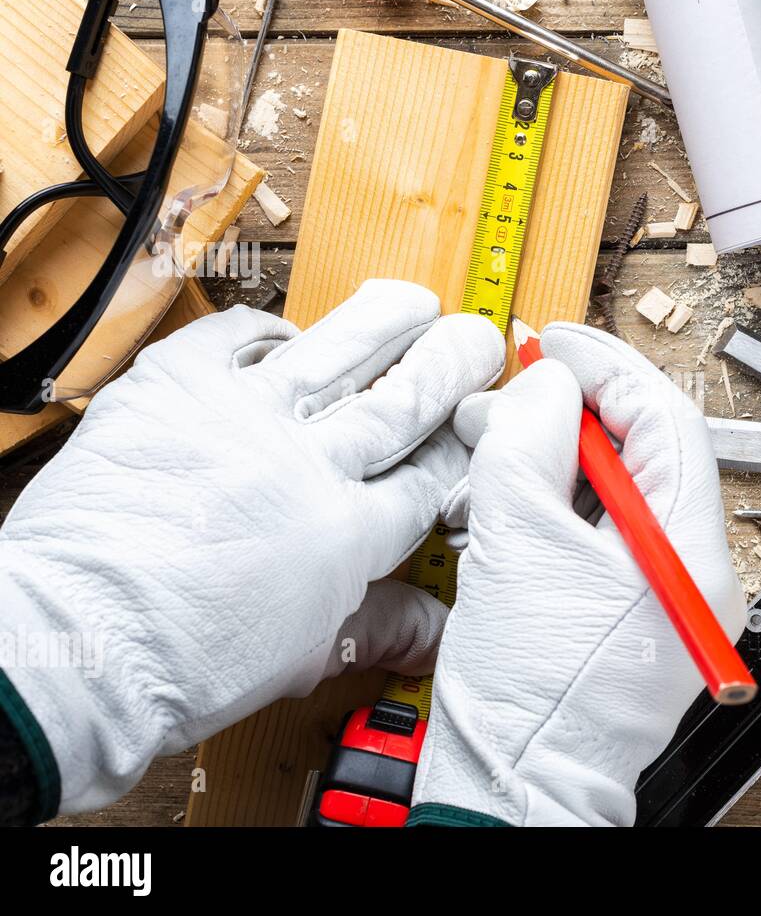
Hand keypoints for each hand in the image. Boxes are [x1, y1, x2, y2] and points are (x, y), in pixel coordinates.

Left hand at [0, 280, 502, 813]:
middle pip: (404, 398)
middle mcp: (308, 464)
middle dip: (451, 361)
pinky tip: (289, 331)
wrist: (78, 643)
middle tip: (478, 336)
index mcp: (348, 533)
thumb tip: (433, 631)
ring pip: (338, 350)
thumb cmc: (182, 662)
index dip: (463, 441)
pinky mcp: (176, 386)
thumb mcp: (304, 656)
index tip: (480, 421)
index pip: (431, 472)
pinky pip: (237, 336)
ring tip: (416, 301)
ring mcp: (243, 416)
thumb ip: (378, 626)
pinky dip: (269, 328)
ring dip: (386, 321)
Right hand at [411, 322, 744, 826]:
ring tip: (495, 439)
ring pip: (616, 489)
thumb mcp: (516, 539)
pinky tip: (508, 489)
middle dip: (572, 412)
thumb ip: (530, 441)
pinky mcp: (628, 609)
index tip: (553, 345)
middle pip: (645, 452)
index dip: (606, 369)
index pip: (667, 421)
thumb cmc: (528, 700)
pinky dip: (554, 499)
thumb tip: (547, 384)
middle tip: (512, 391)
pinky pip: (599, 531)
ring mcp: (665, 593)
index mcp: (691, 553)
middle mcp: (695, 571)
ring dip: (555, 454)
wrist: (514, 790)